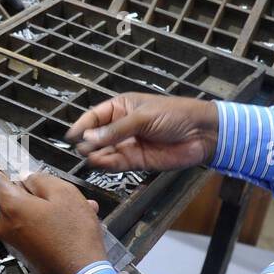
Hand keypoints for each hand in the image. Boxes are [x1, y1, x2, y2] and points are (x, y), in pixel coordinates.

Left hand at [0, 167, 104, 273]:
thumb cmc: (74, 236)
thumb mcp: (64, 193)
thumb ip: (41, 180)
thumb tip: (30, 180)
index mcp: (11, 207)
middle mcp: (6, 225)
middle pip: (14, 196)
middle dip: (36, 190)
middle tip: (60, 190)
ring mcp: (13, 241)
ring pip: (28, 213)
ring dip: (48, 208)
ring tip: (78, 210)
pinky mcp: (24, 253)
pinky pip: (33, 228)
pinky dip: (49, 223)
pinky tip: (72, 225)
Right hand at [65, 93, 218, 171]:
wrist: (201, 133)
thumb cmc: (176, 114)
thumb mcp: (143, 117)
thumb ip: (116, 130)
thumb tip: (90, 138)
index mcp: (121, 108)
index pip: (94, 116)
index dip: (82, 125)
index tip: (71, 135)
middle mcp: (121, 127)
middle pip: (96, 136)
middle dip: (87, 142)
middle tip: (82, 148)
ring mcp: (128, 145)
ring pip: (104, 152)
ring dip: (95, 155)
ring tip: (90, 157)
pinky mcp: (136, 161)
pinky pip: (117, 164)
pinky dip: (107, 165)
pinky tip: (100, 163)